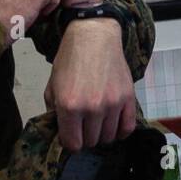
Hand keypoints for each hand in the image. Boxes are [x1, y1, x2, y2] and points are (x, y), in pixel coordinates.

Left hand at [44, 17, 136, 150]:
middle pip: (91, 142)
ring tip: (98, 121)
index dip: (71, 142)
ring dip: (102, 133)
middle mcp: (92, 108)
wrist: (93, 35)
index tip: (71, 135)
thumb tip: (60, 132)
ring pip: (109, 137)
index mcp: (69, 105)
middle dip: (86, 136)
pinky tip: (113, 124)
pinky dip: (120, 131)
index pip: (72, 144)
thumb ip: (53, 112)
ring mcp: (112, 104)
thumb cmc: (70, 58)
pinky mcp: (128, 98)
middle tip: (84, 125)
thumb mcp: (52, 85)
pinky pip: (127, 128)